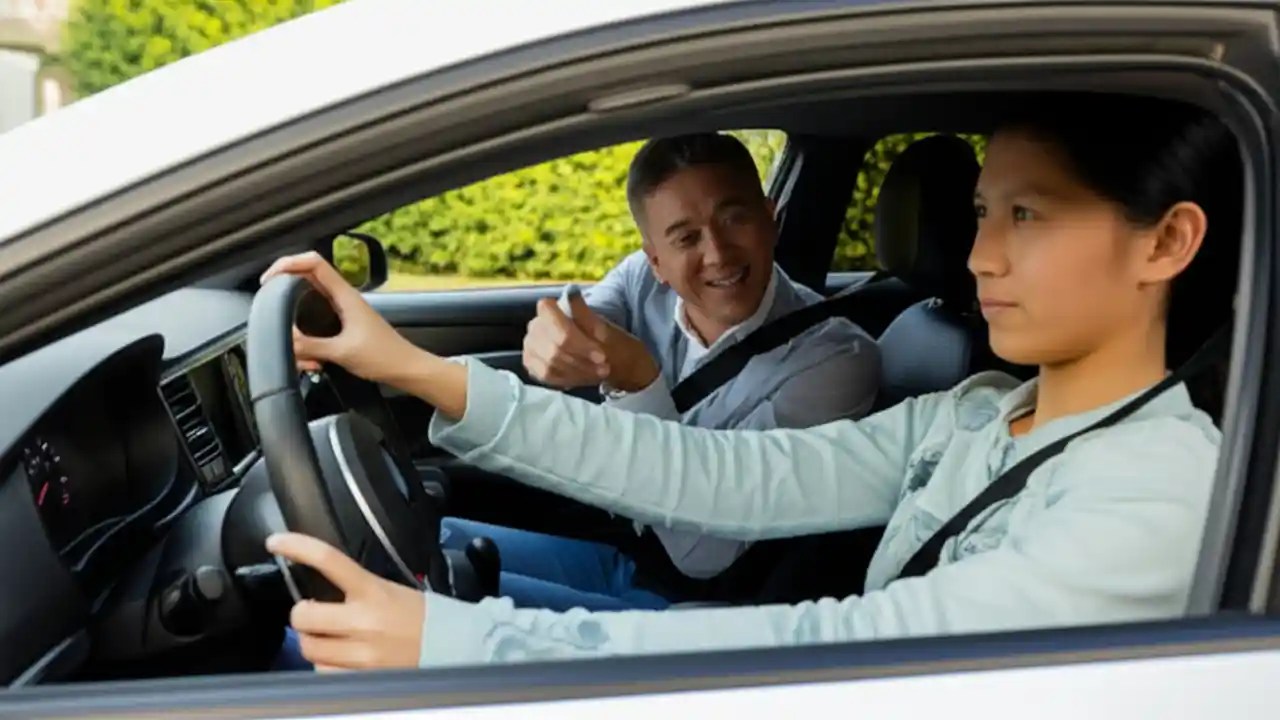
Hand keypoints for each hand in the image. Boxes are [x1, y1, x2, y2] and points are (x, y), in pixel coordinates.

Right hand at [259, 252, 417, 384]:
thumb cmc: (385, 357)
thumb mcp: (342, 352)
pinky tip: (313, 360)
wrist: (407, 369)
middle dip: (284, 295)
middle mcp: (344, 299)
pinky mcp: (344, 327)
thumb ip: (310, 346)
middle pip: (305, 281)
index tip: (269, 279)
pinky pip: (316, 326)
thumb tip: (286, 342)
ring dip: (298, 328)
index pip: (313, 262)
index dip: (287, 263)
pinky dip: (308, 341)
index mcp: (345, 296)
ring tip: (303, 353)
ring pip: (308, 307)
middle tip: (270, 309)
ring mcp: (343, 312)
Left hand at [267, 532, 424, 671]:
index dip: (297, 547)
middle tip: (312, 615)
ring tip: (330, 640)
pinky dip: (326, 667)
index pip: (329, 560)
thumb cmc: (423, 617)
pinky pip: (324, 673)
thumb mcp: (390, 590)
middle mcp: (364, 620)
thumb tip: (323, 588)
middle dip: (302, 615)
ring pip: (309, 647)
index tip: (276, 542)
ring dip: (313, 642)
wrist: (455, 646)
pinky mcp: (363, 677)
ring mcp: (362, 652)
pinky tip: (341, 659)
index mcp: (373, 590)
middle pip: (303, 615)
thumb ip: (358, 589)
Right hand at [523, 293, 657, 391]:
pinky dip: (570, 379)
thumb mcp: (600, 326)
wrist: (601, 357)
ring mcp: (530, 347)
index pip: (552, 319)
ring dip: (580, 371)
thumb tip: (571, 291)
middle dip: (582, 360)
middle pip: (554, 347)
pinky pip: (548, 376)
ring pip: (551, 364)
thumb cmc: (601, 338)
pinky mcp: (532, 365)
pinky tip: (586, 377)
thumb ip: (583, 313)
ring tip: (600, 373)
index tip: (601, 354)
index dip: (577, 341)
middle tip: (605, 367)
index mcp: (547, 309)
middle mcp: (534, 326)